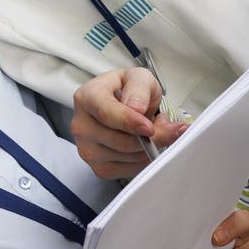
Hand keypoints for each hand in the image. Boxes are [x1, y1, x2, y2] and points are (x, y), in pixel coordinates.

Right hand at [70, 68, 187, 178]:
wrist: (123, 104)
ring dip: (150, 148)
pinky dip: (144, 160)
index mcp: (87, 97)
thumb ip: (138, 87)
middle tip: (167, 127)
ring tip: (152, 131)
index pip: (105, 113)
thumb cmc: (127, 91)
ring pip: (127, 157)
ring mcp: (87, 148)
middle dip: (151, 137)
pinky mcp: (98, 167)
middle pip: (119, 140)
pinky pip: (128, 170)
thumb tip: (136, 108)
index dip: (129, 122)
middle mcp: (81, 124)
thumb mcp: (138, 77)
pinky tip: (144, 145)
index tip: (149, 127)